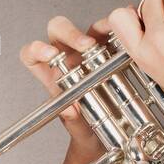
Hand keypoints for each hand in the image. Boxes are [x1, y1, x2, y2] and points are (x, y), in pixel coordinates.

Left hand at [19, 15, 110, 151]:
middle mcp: (68, 56)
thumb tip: (71, 111)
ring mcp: (91, 50)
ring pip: (90, 27)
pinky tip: (131, 29)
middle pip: (58, 30)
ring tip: (113, 35)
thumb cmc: (85, 129)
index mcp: (51, 74)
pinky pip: (115, 32)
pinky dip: (122, 28)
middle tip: (86, 46)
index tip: (50, 55)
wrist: (108, 136)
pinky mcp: (112, 48)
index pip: (32, 54)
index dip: (37, 49)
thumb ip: (73, 122)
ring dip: (101, 27)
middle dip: (70, 33)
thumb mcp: (79, 130)